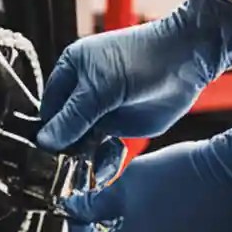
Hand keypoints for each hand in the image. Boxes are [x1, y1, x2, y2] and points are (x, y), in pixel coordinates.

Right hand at [37, 0, 231, 151]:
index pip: (49, 108)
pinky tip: (98, 166)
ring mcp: (99, 108)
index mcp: (70, 70)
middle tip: (63, 169)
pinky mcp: (118, 124)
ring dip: (80, 155)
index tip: (46, 156)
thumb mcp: (102, 87)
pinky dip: (98, 158)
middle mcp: (82, 90)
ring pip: (80, 138)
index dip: (47, 131)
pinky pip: (100, 146)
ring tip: (81, 170)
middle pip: (62, 125)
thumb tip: (44, 141)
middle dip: (63, 146)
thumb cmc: (142, 60)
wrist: (186, 61)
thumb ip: (74, 117)